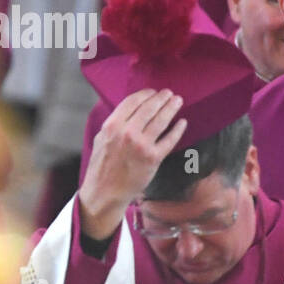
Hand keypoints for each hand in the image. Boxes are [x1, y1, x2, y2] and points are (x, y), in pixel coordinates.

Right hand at [78, 89, 186, 240]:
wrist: (105, 192)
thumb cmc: (102, 166)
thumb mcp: (101, 138)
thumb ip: (115, 123)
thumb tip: (131, 110)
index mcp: (112, 125)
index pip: (133, 102)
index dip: (146, 94)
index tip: (153, 92)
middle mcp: (127, 133)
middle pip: (149, 108)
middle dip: (162, 98)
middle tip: (169, 94)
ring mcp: (142, 145)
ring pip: (161, 120)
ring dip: (171, 108)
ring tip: (177, 101)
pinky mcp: (153, 158)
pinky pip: (169, 139)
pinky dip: (177, 129)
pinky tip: (182, 123)